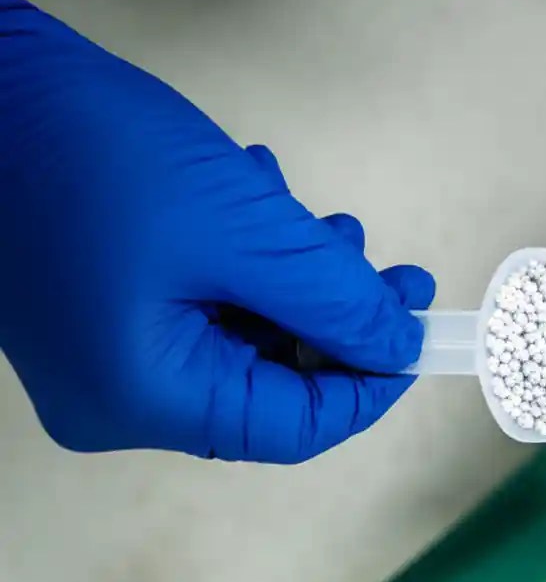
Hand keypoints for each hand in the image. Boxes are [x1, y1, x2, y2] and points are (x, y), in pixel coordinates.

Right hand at [0, 0, 431, 463]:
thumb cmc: (90, 153)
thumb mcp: (245, 232)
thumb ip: (335, 301)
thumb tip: (399, 346)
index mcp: (145, 399)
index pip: (292, 429)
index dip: (370, 385)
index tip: (420, 334)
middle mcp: (118, 398)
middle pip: (271, 383)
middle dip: (339, 321)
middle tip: (396, 274)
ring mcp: (103, 358)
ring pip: (244, 339)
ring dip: (298, 282)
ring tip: (327, 224)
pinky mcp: (99, 314)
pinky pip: (202, 308)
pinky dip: (247, 263)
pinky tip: (259, 199)